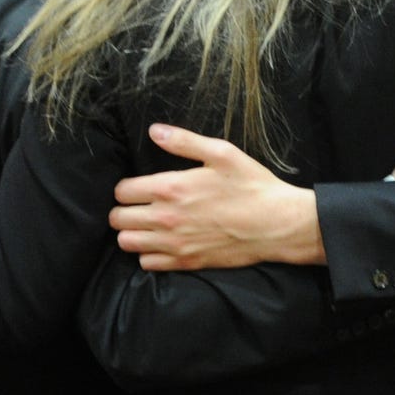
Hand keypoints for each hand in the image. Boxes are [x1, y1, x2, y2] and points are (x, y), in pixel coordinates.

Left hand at [110, 124, 322, 269]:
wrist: (276, 224)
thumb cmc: (251, 185)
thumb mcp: (221, 153)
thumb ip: (183, 141)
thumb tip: (154, 131)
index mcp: (170, 188)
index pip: (122, 192)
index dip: (126, 187)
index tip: (138, 187)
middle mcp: (166, 218)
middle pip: (118, 219)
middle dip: (123, 210)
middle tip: (138, 205)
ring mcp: (174, 244)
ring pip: (127, 243)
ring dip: (131, 232)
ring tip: (146, 225)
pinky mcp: (186, 262)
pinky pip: (148, 263)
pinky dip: (148, 253)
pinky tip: (161, 242)